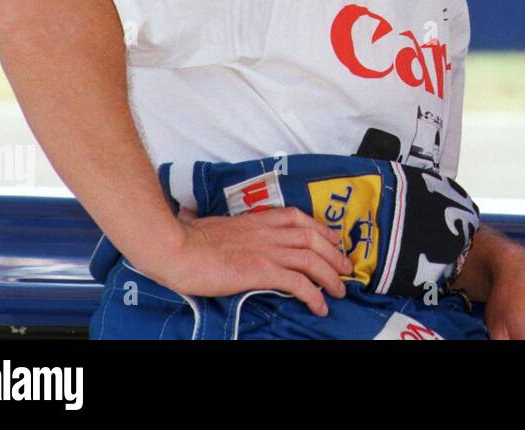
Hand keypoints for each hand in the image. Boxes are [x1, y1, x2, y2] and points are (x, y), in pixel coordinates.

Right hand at [138, 207, 354, 316]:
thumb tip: (226, 231)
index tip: (333, 239)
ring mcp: (268, 250)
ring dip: (330, 276)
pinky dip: (313, 295)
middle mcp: (269, 231)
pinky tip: (319, 306)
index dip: (321, 229)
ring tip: (340, 291)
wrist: (178, 248)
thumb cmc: (190, 240)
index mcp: (259, 218)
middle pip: (313, 239)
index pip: (299, 218)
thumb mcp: (218, 226)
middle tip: (346, 269)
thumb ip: (232, 228)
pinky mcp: (262, 271)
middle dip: (334, 254)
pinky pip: (298, 283)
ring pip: (312, 260)